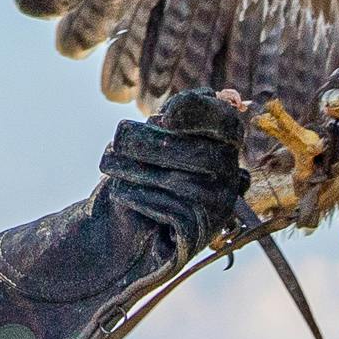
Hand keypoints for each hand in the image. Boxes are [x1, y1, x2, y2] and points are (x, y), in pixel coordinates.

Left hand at [99, 90, 248, 257]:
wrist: (111, 235)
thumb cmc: (133, 181)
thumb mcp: (149, 144)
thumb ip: (172, 121)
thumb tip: (200, 101)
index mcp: (220, 149)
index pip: (227, 124)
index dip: (204, 115)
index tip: (167, 117)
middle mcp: (228, 181)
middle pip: (206, 157)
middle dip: (157, 146)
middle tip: (120, 139)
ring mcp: (216, 211)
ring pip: (186, 184)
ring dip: (141, 170)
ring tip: (110, 164)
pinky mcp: (197, 237)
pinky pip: (174, 212)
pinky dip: (142, 198)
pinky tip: (122, 194)